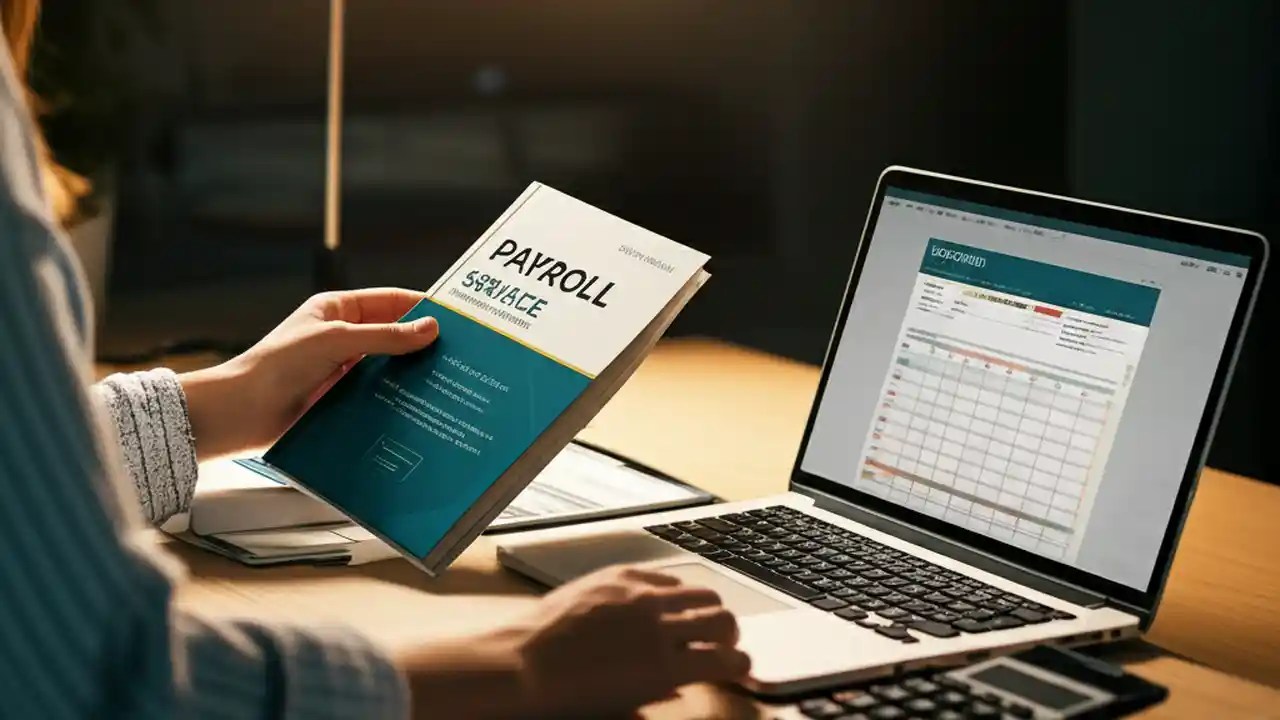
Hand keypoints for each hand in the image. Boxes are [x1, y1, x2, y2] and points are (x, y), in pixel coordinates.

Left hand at [180, 288, 438, 456]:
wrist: (241, 414)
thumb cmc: (276, 366)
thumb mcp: (335, 340)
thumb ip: (385, 335)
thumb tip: (429, 328)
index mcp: (337, 310)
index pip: (390, 301)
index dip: (421, 307)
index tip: (455, 317)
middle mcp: (343, 338)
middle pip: (394, 335)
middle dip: (423, 343)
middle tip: (459, 354)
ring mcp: (344, 370)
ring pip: (389, 368)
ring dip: (412, 374)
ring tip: (447, 382)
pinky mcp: (343, 400)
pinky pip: (379, 395)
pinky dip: (398, 399)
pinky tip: (420, 407)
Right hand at [397, 565, 750, 718]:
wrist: (522, 665)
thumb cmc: (534, 641)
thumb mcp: (577, 604)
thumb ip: (612, 606)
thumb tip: (642, 611)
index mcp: (623, 579)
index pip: (676, 584)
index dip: (687, 607)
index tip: (689, 623)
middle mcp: (647, 598)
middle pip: (708, 598)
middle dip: (718, 620)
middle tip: (720, 641)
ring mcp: (658, 630)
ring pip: (722, 623)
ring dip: (730, 640)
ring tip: (734, 658)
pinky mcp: (664, 665)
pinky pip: (717, 660)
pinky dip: (734, 665)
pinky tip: (738, 672)